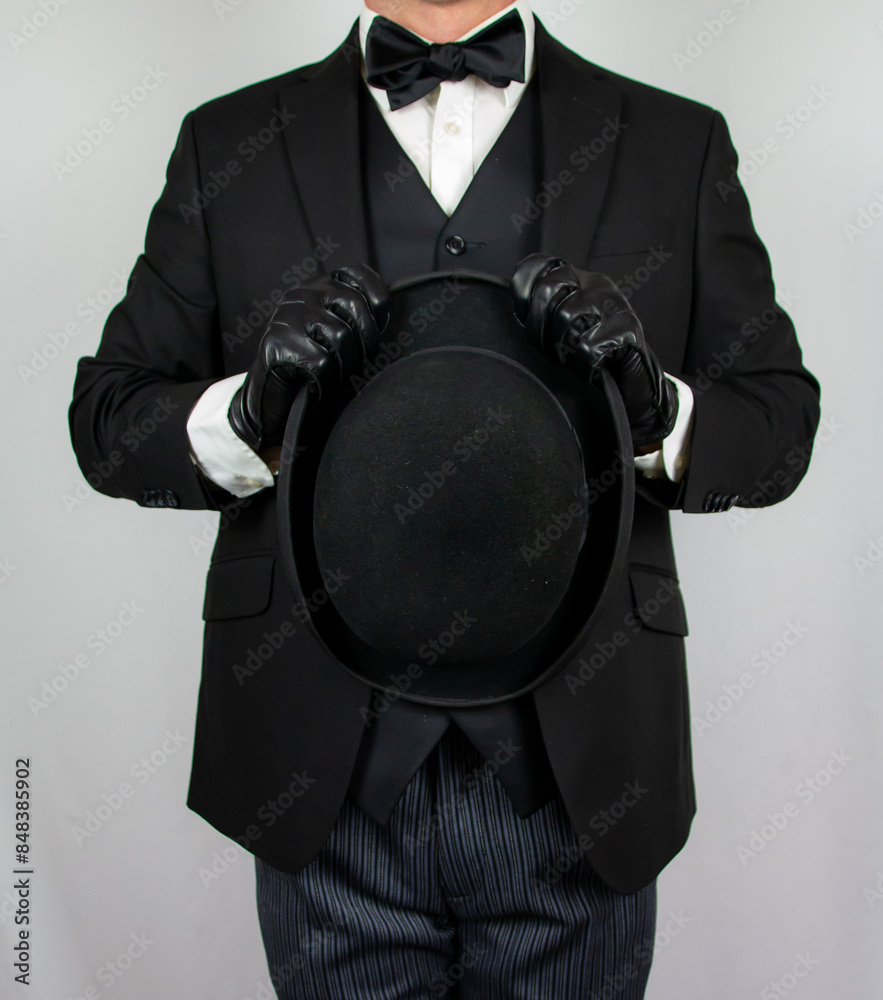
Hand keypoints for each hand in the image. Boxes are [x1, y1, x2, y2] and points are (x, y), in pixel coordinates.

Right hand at [228, 265, 388, 451]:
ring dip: (345, 367)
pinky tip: (315, 386)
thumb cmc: (312, 369)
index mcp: (319, 287)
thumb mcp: (337, 336)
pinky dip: (325, 383)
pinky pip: (321, 362)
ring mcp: (288, 316)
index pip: (359, 274)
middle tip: (357, 366)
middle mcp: (303, 294)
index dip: (377, 303)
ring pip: (341, 336)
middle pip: (356, 306)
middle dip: (366, 344)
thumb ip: (356, 320)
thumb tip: (385, 316)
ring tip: (333, 378)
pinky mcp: (278, 343)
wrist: (272, 398)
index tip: (376, 329)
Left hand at [511, 253, 677, 448]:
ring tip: (572, 360)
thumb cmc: (590, 356)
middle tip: (550, 350)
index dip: (523, 293)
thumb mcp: (559, 330)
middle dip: (539, 327)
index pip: (539, 265)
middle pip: (549, 289)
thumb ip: (539, 311)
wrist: (632, 383)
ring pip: (567, 316)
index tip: (526, 320)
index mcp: (577, 279)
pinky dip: (583, 367)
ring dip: (563, 349)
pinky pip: (589, 347)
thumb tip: (511, 300)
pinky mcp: (628, 328)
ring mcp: (614, 303)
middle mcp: (596, 283)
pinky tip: (590, 370)